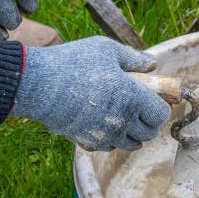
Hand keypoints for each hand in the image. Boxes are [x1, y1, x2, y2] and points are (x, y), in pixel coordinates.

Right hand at [12, 37, 171, 151]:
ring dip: (132, 132)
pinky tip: (105, 123)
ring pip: (131, 144)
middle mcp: (122, 121)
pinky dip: (112, 138)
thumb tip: (154, 65)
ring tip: (123, 116)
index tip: (153, 100)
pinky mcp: (89, 143)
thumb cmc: (73, 63)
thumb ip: (134, 59)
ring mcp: (105, 135)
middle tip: (140, 108)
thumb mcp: (106, 50)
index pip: (160, 116)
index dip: (160, 108)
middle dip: (148, 122)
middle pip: (149, 133)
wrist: (38, 85)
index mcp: (132, 98)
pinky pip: (110, 147)